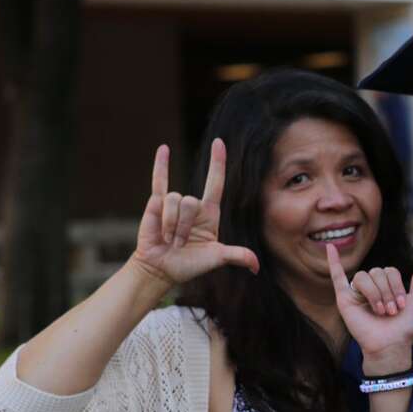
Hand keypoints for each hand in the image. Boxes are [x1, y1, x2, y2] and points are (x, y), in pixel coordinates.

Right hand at [131, 139, 259, 287]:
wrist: (161, 269)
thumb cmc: (189, 265)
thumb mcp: (215, 259)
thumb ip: (236, 256)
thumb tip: (256, 266)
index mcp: (209, 214)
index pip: (216, 183)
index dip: (217, 163)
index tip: (219, 142)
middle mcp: (193, 206)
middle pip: (190, 202)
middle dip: (183, 226)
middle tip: (179, 244)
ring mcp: (174, 203)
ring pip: (174, 200)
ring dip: (170, 224)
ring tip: (168, 239)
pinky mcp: (155, 204)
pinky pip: (159, 181)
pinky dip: (161, 165)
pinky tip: (164, 148)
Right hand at [326, 243, 412, 371]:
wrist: (390, 344)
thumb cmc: (404, 327)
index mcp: (386, 286)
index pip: (390, 271)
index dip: (398, 286)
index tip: (402, 305)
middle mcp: (372, 287)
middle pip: (377, 272)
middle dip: (387, 291)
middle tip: (390, 311)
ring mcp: (357, 292)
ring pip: (364, 276)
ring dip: (375, 293)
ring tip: (379, 310)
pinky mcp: (345, 299)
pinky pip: (337, 277)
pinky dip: (333, 261)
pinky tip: (331, 247)